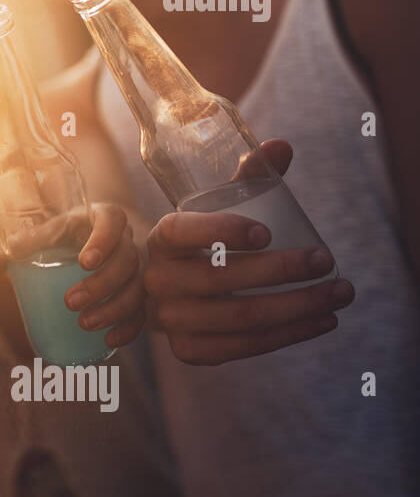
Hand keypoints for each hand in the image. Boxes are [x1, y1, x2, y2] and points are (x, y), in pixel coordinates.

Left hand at [0, 202, 145, 350]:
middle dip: (101, 284)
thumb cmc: (52, 240)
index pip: (112, 221)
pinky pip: (142, 311)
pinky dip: (129, 328)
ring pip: (136, 287)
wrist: (75, 250)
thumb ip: (9, 248)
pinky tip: (110, 340)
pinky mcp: (136, 293)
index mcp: (100, 218)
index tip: (84, 262)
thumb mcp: (33, 238)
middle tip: (70, 302)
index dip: (103, 241)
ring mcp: (134, 268)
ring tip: (85, 324)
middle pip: (126, 260)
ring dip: (114, 309)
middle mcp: (124, 240)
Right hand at [143, 139, 353, 364]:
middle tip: (326, 260)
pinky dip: (286, 336)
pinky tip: (319, 322)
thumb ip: (247, 179)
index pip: (182, 231)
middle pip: (220, 278)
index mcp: (161, 239)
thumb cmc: (204, 244)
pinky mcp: (186, 349)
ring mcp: (169, 318)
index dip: (222, 231)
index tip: (269, 231)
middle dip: (282, 270)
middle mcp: (158, 280)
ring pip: (238, 317)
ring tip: (338, 293)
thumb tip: (282, 146)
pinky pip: (240, 347)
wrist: (170, 293)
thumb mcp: (216, 210)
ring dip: (297, 308)